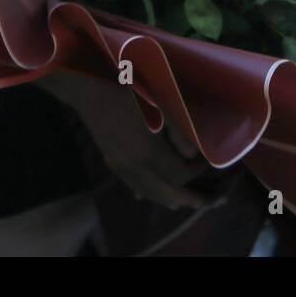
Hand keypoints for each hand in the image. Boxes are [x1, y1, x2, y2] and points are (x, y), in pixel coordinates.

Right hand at [46, 71, 208, 210]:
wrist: (90, 92)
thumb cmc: (129, 93)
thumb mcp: (160, 105)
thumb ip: (179, 132)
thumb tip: (192, 155)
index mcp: (148, 153)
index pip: (179, 174)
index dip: (195, 171)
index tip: (204, 163)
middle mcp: (133, 166)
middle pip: (166, 192)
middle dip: (187, 198)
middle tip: (205, 202)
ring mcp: (120, 167)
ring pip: (148, 192)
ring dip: (167, 198)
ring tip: (181, 203)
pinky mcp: (112, 163)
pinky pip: (132, 185)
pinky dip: (146, 192)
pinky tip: (147, 196)